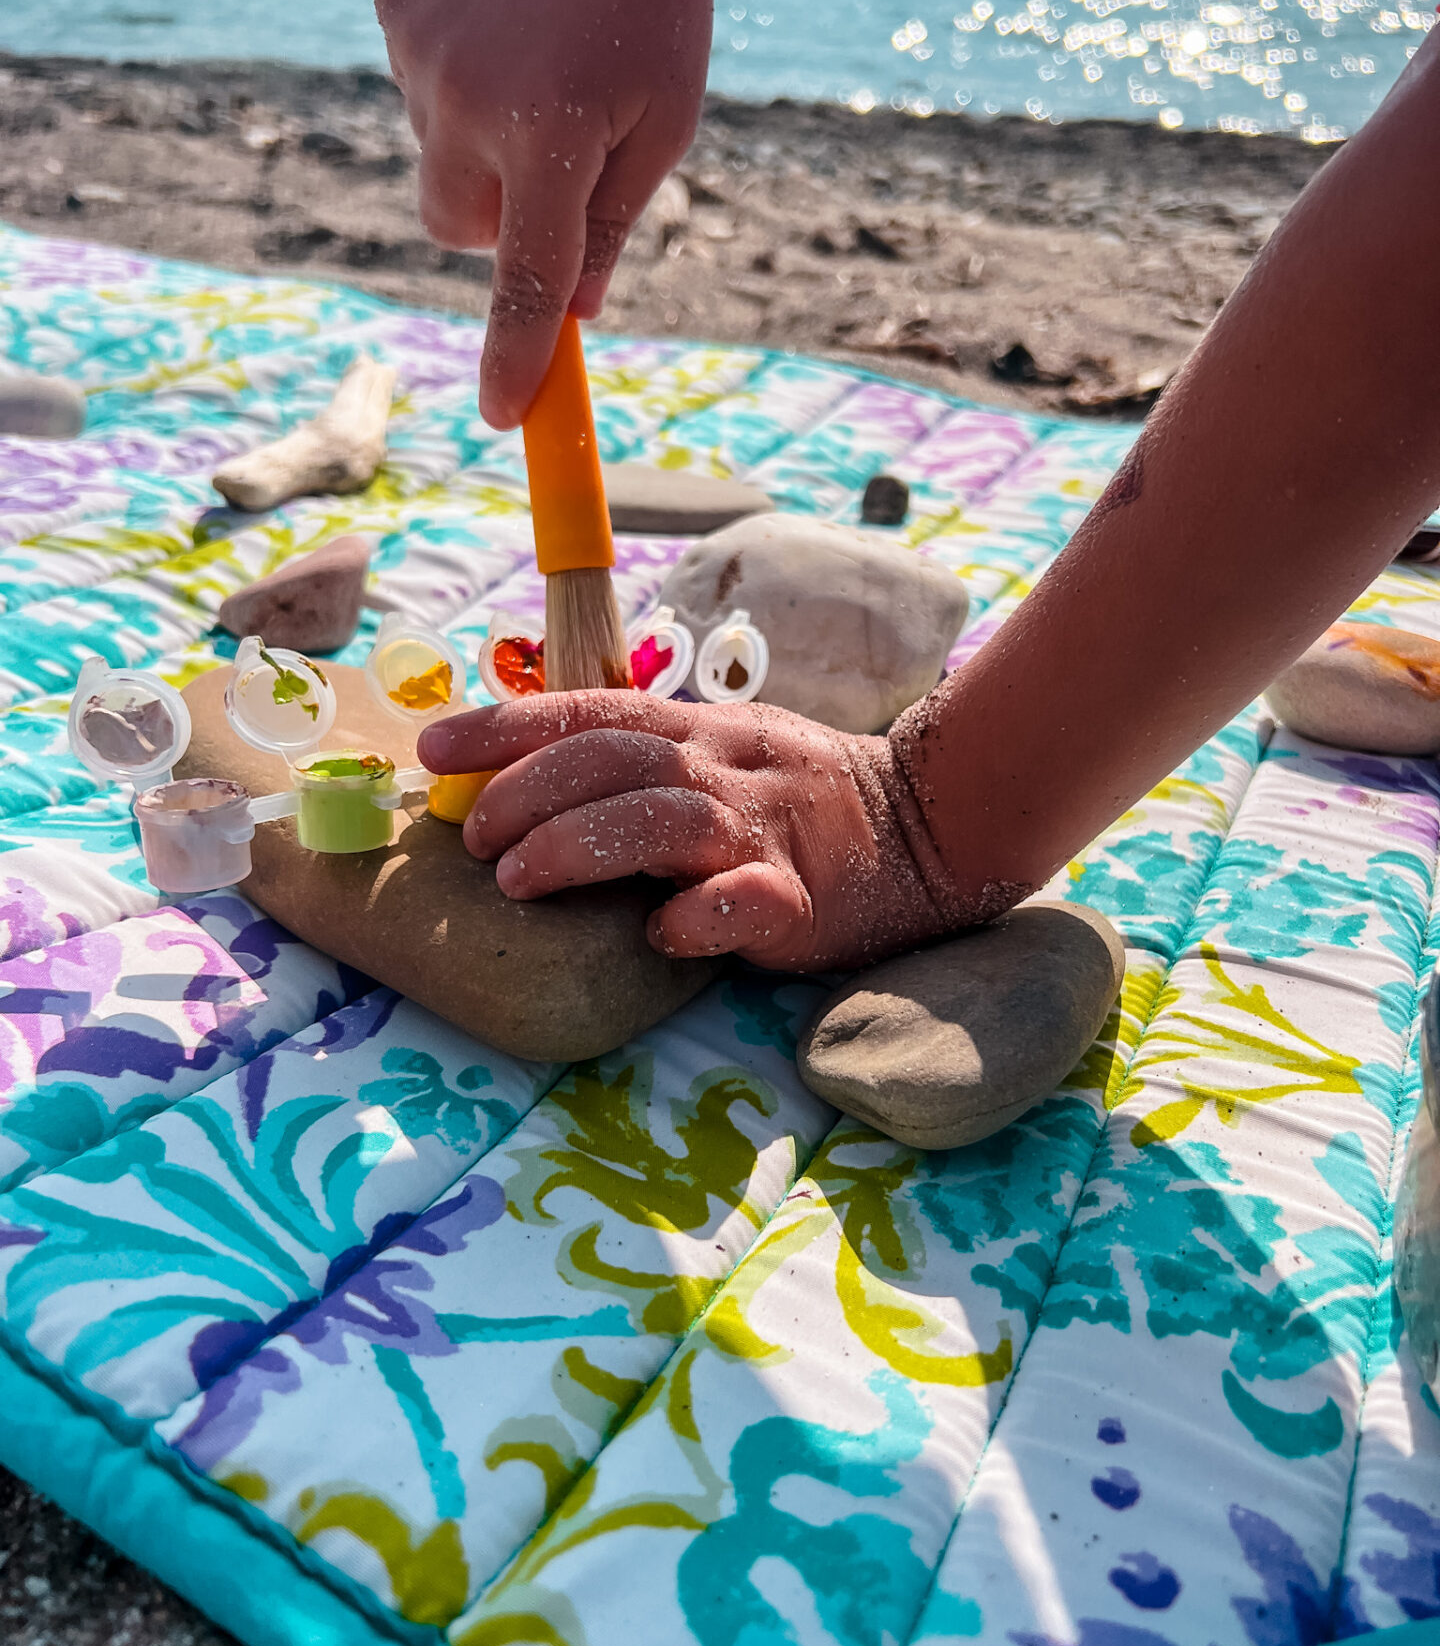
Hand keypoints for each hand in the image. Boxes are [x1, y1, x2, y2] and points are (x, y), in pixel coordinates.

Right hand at [374, 0, 749, 428]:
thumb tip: (576, 309)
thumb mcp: (662, 125)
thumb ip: (609, 223)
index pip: (522, 276)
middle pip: (456, 226)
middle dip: (499, 221)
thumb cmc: (658, 3)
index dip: (513, 353)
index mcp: (550, 132)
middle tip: (557, 160)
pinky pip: (417, 83)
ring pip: (436, 152)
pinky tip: (508, 15)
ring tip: (543, 54)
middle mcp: (469, 94)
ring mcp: (420, 43)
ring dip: (483, 136)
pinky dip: (459, 74)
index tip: (503, 415)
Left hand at [418, 691, 967, 970]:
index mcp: (697, 729)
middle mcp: (723, 765)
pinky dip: (692, 917)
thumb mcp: (721, 748)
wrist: (932, 826)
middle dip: (524, 793)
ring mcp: (763, 829)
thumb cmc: (801, 798)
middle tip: (473, 841)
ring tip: (517, 879)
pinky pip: (740, 902)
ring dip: (577, 845)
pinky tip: (659, 934)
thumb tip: (525, 773)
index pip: (587, 711)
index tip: (433, 751)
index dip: (504, 726)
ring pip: (660, 819)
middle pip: (609, 758)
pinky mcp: (800, 897)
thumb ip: (642, 755)